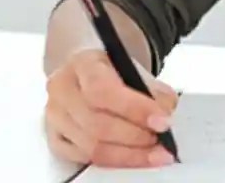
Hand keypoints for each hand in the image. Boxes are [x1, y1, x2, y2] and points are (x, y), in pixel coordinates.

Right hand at [44, 48, 180, 167]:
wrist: (85, 73)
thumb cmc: (110, 71)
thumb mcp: (134, 68)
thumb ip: (153, 90)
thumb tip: (168, 112)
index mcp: (82, 64)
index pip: (103, 90)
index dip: (135, 109)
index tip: (162, 121)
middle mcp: (62, 90)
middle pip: (97, 124)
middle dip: (135, 136)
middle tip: (161, 140)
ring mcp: (56, 117)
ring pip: (91, 147)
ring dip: (129, 154)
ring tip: (153, 152)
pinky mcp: (56, 140)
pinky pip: (86, 159)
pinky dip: (116, 161)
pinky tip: (135, 157)